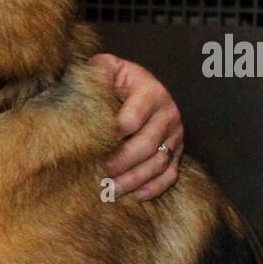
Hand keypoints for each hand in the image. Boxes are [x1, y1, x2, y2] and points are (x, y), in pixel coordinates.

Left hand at [90, 53, 183, 200]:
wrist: (140, 87)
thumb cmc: (117, 80)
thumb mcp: (107, 68)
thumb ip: (97, 71)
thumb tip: (85, 83)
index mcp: (151, 92)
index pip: (131, 120)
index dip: (111, 137)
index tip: (90, 148)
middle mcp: (168, 113)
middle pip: (145, 146)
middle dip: (120, 163)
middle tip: (98, 173)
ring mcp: (176, 135)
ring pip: (158, 164)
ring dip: (133, 180)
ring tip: (109, 190)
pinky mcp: (177, 151)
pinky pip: (171, 175)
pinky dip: (153, 188)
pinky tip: (134, 195)